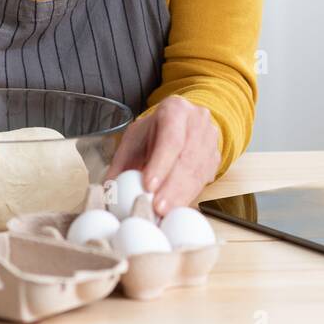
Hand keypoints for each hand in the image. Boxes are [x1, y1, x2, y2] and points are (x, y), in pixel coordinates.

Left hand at [106, 95, 220, 216]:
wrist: (181, 124)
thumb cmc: (154, 132)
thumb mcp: (135, 139)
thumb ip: (122, 163)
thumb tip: (108, 189)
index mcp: (175, 110)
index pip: (171, 139)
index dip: (161, 164)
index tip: (149, 185)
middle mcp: (198, 122)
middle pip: (187, 158)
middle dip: (172, 187)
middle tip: (158, 207)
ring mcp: (210, 140)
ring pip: (198, 171)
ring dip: (181, 195)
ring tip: (165, 212)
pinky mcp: (215, 158)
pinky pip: (204, 180)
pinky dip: (189, 196)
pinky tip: (176, 208)